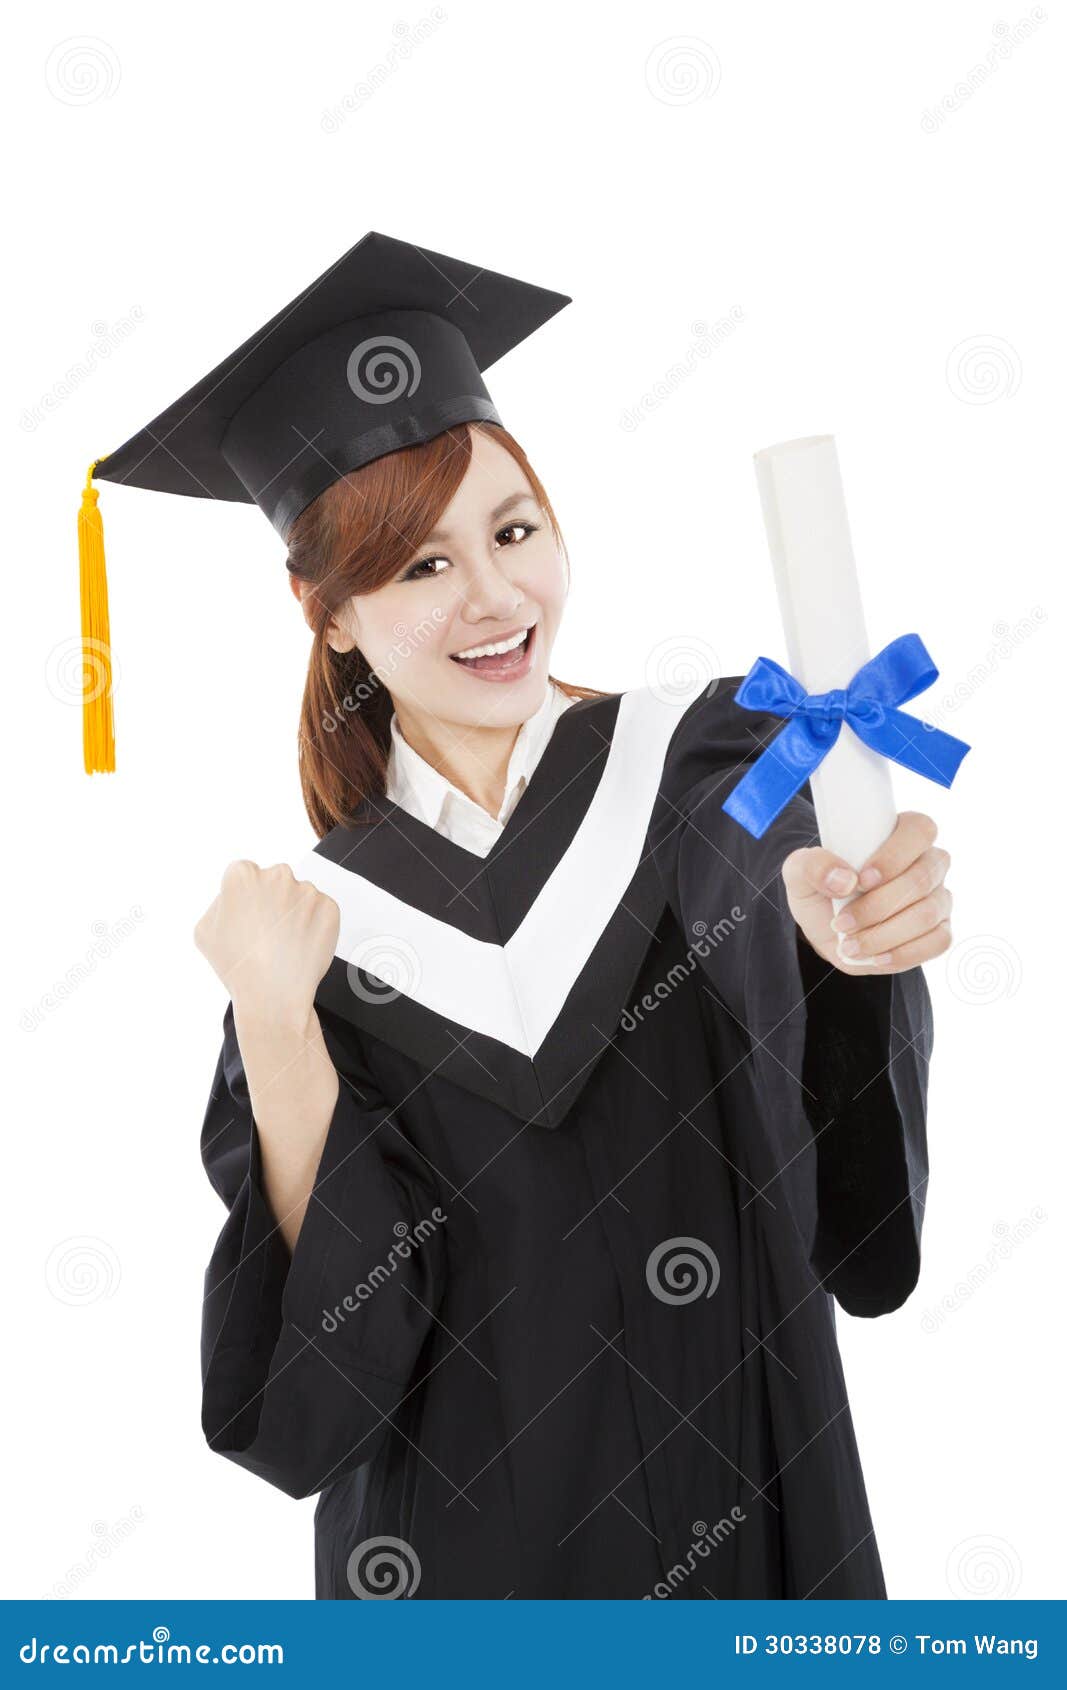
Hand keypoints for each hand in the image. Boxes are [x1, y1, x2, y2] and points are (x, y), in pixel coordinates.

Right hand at [193, 860, 339, 1023]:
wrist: (273, 995)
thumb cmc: (237, 967)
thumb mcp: (205, 930)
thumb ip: (220, 903)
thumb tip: (234, 896)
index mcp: (243, 875)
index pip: (245, 874)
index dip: (245, 898)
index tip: (248, 917)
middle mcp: (277, 875)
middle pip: (275, 881)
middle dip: (272, 900)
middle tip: (267, 933)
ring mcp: (306, 891)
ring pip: (300, 897)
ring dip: (295, 914)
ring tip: (284, 945)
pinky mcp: (329, 908)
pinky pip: (321, 912)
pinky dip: (314, 926)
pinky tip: (301, 946)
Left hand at [781, 810, 951, 975]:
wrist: (828, 927)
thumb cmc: (822, 887)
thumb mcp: (800, 872)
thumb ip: (813, 866)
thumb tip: (844, 880)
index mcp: (902, 834)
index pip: (919, 830)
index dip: (894, 855)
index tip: (861, 880)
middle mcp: (928, 864)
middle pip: (922, 879)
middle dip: (878, 906)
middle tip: (842, 922)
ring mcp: (938, 898)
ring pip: (927, 915)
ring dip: (883, 934)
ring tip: (849, 944)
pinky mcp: (940, 931)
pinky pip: (938, 942)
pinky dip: (904, 953)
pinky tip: (876, 957)